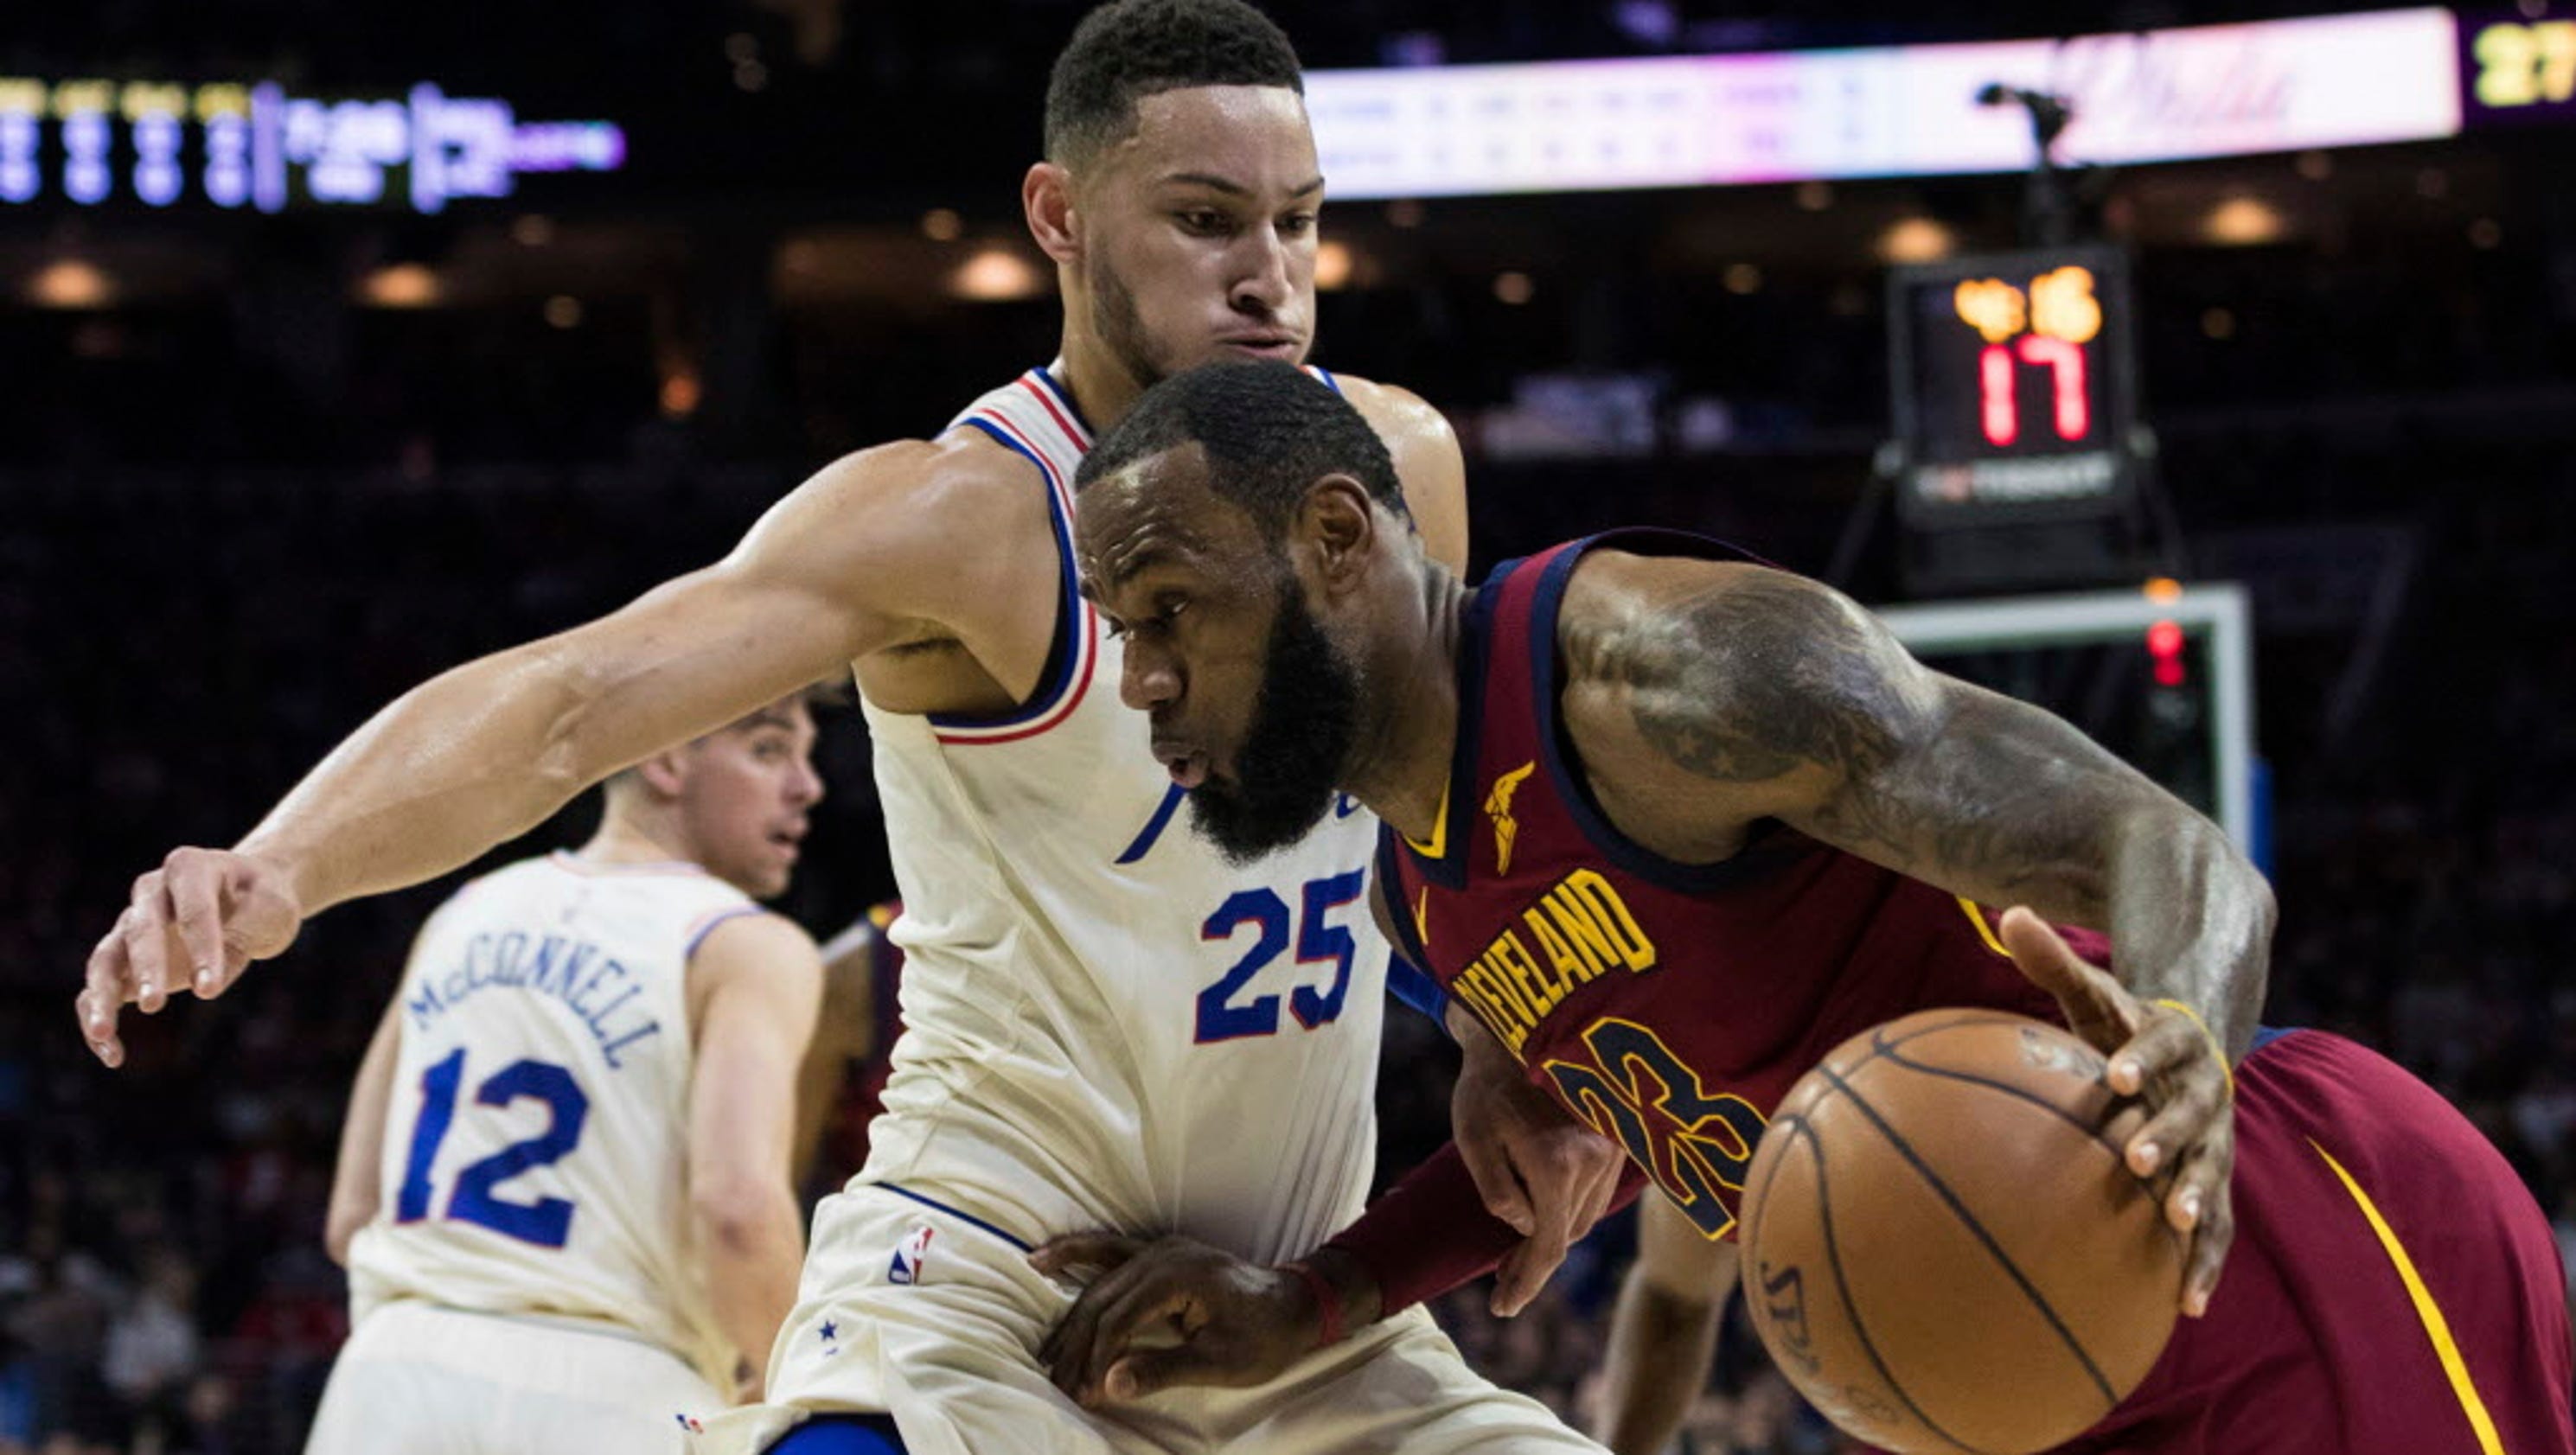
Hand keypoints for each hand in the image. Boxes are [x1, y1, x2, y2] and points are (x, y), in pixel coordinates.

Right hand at [79, 847, 302, 1066]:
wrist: (248, 899)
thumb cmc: (262, 900)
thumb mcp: (272, 906)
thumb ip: (246, 928)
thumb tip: (207, 982)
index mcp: (190, 867)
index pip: (193, 909)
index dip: (201, 948)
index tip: (210, 990)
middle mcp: (151, 893)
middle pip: (140, 930)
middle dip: (147, 969)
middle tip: (156, 1006)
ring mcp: (132, 926)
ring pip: (105, 960)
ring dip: (102, 998)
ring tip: (104, 1036)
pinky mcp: (125, 960)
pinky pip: (99, 988)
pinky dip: (97, 1016)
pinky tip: (112, 1054)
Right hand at [1027, 1233, 1324, 1405]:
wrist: (1293, 1306)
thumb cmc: (1264, 1337)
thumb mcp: (1219, 1363)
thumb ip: (1163, 1371)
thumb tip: (1111, 1384)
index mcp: (1178, 1276)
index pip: (1118, 1319)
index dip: (1097, 1359)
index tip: (1085, 1394)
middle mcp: (1162, 1254)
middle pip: (1101, 1300)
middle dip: (1076, 1346)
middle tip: (1056, 1384)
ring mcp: (1158, 1250)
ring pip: (1099, 1282)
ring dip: (1070, 1318)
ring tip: (1044, 1353)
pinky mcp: (1157, 1255)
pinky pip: (1107, 1252)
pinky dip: (1075, 1255)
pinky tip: (1042, 1259)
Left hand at [1449, 1005, 1625, 1316]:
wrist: (1520, 1029)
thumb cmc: (1487, 1085)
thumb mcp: (1474, 1138)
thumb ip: (1498, 1190)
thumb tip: (1522, 1227)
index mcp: (1557, 1166)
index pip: (1548, 1245)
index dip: (1526, 1282)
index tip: (1501, 1309)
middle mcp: (1594, 1162)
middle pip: (1568, 1235)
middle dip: (1534, 1265)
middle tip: (1501, 1285)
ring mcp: (1611, 1150)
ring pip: (1585, 1217)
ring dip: (1554, 1241)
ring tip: (1515, 1257)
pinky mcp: (1616, 1139)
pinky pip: (1596, 1194)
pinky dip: (1570, 1214)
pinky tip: (1543, 1220)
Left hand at [1998, 907, 2234, 1317]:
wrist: (2188, 1055)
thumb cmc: (2120, 1027)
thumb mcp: (2091, 992)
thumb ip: (2051, 959)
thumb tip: (2008, 910)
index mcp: (2171, 1044)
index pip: (2160, 1042)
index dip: (2141, 1055)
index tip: (2113, 1071)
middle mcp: (2202, 1093)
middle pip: (2191, 1114)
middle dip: (2166, 1135)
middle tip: (2136, 1159)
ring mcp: (2214, 1142)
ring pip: (2212, 1173)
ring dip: (2195, 1199)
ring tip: (2174, 1226)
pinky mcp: (2214, 1184)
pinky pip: (2216, 1230)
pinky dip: (2204, 1264)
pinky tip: (2186, 1307)